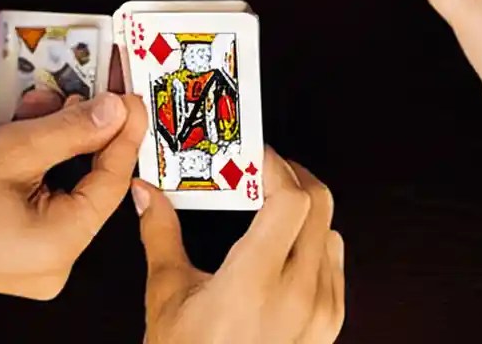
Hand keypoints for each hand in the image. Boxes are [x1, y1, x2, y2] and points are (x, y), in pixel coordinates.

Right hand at [0, 92, 147, 298]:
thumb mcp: (13, 149)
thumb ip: (72, 128)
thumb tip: (113, 111)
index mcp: (62, 244)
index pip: (113, 178)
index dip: (124, 132)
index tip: (130, 98)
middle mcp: (59, 262)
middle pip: (92, 181)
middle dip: (85, 131)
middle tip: (92, 92)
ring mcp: (41, 262)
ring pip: (69, 186)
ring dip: (58, 142)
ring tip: (42, 106)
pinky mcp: (24, 253)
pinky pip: (48, 201)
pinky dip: (42, 167)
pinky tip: (29, 134)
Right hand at [135, 150, 343, 342]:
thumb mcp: (167, 298)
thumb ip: (160, 235)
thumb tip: (146, 194)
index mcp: (254, 284)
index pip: (291, 200)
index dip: (275, 167)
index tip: (253, 156)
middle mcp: (298, 296)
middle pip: (319, 204)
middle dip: (292, 177)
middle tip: (262, 171)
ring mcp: (321, 312)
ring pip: (331, 231)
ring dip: (306, 210)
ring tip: (270, 207)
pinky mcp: (330, 324)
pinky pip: (335, 264)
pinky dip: (316, 242)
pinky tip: (285, 246)